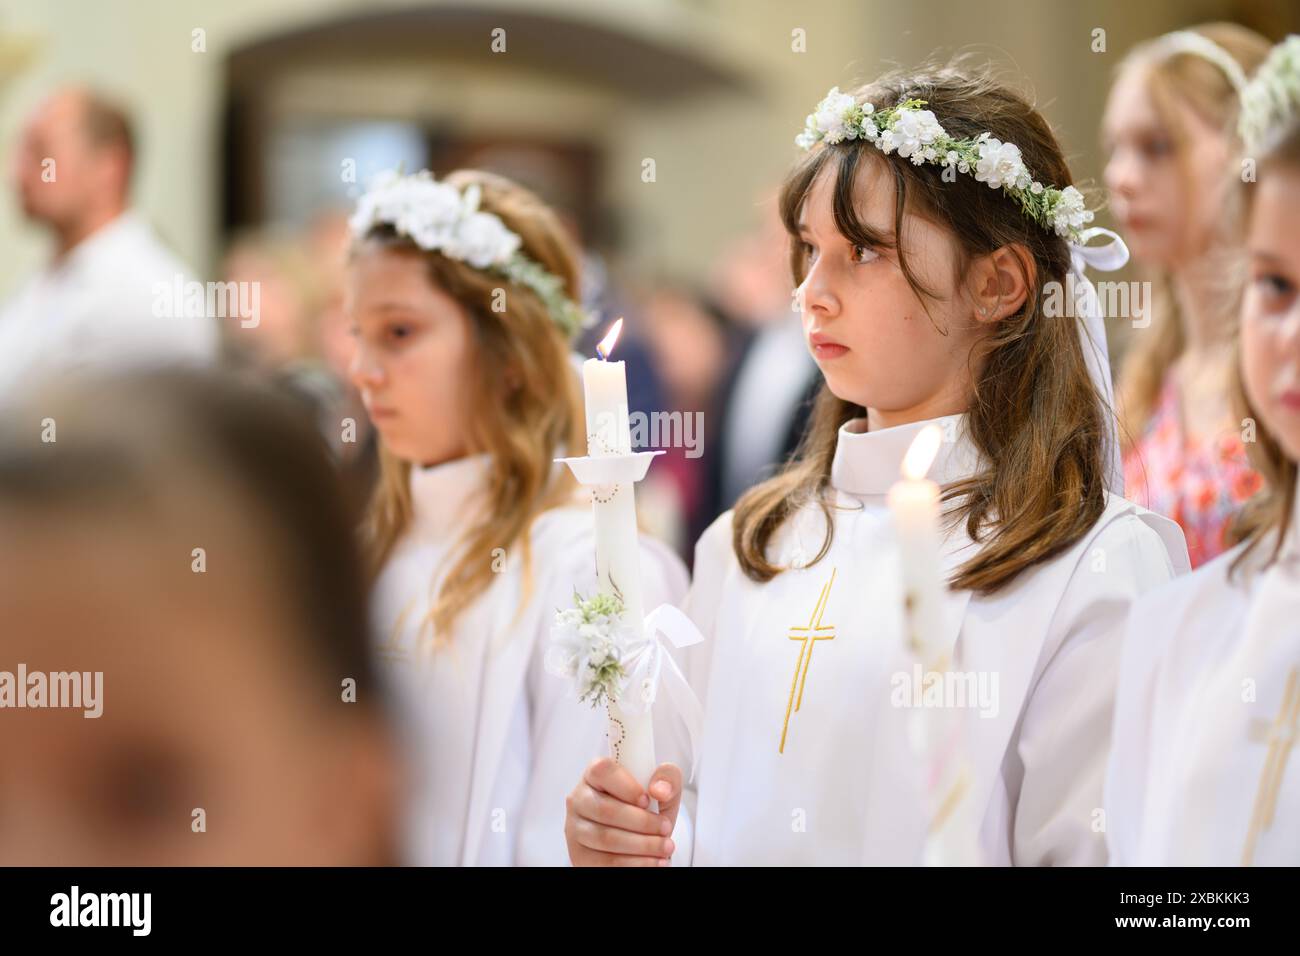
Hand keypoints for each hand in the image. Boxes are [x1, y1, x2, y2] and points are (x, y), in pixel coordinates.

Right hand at [565, 758, 682, 865]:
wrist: (640, 836)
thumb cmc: (647, 806)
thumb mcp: (662, 787)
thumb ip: (667, 777)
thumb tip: (659, 790)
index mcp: (596, 774)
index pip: (603, 771)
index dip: (627, 787)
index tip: (648, 800)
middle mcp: (580, 799)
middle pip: (605, 810)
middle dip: (642, 822)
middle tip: (665, 828)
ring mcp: (575, 828)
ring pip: (606, 838)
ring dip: (641, 845)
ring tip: (664, 847)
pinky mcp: (579, 855)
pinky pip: (605, 862)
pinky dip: (634, 863)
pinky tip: (652, 861)